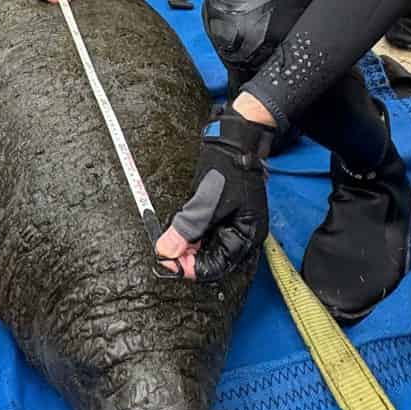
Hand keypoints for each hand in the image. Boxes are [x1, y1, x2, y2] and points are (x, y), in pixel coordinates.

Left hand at [154, 109, 272, 282]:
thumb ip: (186, 230)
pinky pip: (206, 232)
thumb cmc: (228, 169)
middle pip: (211, 260)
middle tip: (164, 250)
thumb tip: (165, 251)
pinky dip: (191, 232)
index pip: (215, 268)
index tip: (166, 261)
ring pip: (206, 247)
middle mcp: (242, 236)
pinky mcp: (225, 215)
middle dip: (187, 257)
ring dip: (187, 245)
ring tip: (169, 238)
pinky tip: (179, 227)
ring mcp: (234, 225)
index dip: (189, 268)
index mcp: (245, 238)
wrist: (234, 140)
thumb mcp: (205, 202)